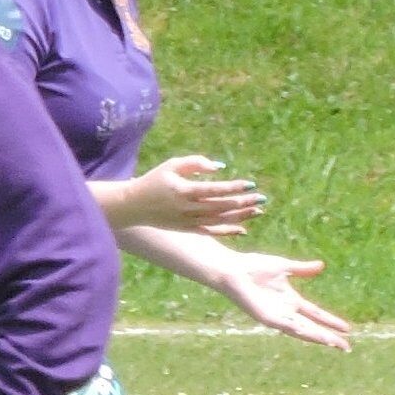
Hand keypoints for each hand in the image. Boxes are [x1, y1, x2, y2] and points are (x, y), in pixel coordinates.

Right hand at [118, 155, 263, 235]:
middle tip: (262, 197)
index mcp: (184, 191)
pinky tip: (244, 229)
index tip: (251, 184)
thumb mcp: (172, 165)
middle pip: (220, 206)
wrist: (132, 205)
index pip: (214, 190)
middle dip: (243, 202)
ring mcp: (187, 221)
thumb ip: (195, 163)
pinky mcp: (187, 229)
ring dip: (240, 216)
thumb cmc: (154, 180)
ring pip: (219, 220)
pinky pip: (211, 232)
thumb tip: (219, 167)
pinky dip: (227, 231)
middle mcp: (187, 208)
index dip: (234, 188)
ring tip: (259, 210)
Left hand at [217, 253, 352, 350]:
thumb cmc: (254, 267)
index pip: (316, 314)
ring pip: (303, 331)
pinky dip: (303, 333)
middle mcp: (286, 311)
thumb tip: (321, 266)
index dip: (331, 321)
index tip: (347, 328)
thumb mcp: (285, 267)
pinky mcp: (267, 318)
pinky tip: (315, 337)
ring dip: (319, 338)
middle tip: (347, 347)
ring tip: (335, 345)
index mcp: (291, 300)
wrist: (234, 270)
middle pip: (312, 327)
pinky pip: (288, 328)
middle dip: (330, 336)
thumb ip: (303, 269)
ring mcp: (277, 316)